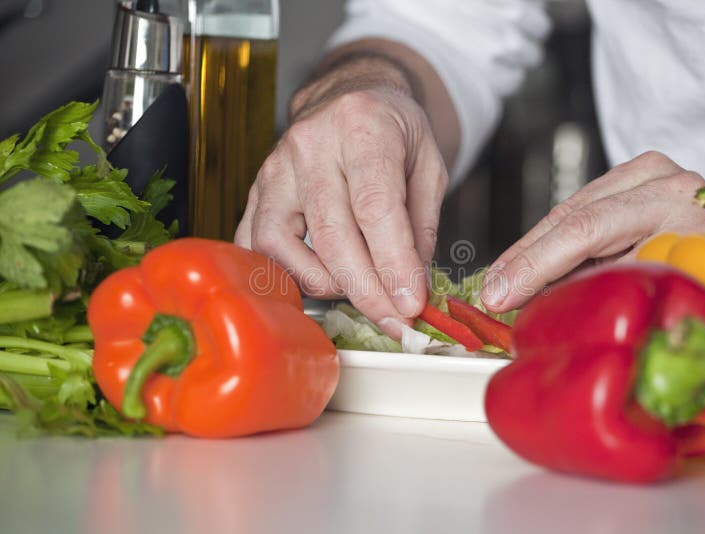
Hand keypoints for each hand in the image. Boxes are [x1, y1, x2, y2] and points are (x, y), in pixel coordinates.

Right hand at [234, 86, 447, 334]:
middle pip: (332, 234)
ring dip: (324, 284)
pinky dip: (282, 274)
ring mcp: (275, 168)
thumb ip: (422, 224)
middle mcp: (311, 144)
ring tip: (359, 291)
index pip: (375, 206)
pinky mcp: (256, 190)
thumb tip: (410, 284)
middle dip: (366, 290)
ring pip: (282, 245)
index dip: (392, 263)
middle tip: (394, 319)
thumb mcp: (428, 164)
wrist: (349, 98)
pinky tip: (317, 281)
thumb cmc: (392, 130)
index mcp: (362, 126)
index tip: (410, 304)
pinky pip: (254, 245)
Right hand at [481, 151, 704, 311]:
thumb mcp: (658, 290)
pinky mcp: (631, 179)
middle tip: (490, 291)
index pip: (587, 228)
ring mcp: (647, 173)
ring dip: (531, 250)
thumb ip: (601, 290)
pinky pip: (578, 209)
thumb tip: (539, 310)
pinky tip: (524, 264)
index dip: (536, 264)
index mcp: (677, 205)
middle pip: (571, 214)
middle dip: (524, 258)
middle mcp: (662, 179)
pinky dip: (550, 240)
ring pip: (568, 209)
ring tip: (499, 282)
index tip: (502, 295)